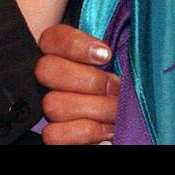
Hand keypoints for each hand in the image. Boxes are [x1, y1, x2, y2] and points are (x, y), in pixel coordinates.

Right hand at [37, 24, 118, 144]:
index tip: (106, 55)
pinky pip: (53, 134)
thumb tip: (108, 49)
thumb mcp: (122, 60)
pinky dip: (85, 131)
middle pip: (46, 69)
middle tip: (115, 86)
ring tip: (117, 109)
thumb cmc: (124, 85)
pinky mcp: (54, 135)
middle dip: (89, 80)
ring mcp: (49, 107)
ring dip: (95, 108)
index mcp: (62, 53)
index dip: (76, 45)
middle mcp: (50, 80)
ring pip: (52, 103)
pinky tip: (107, 128)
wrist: (128, 116)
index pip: (52, 39)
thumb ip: (110, 48)